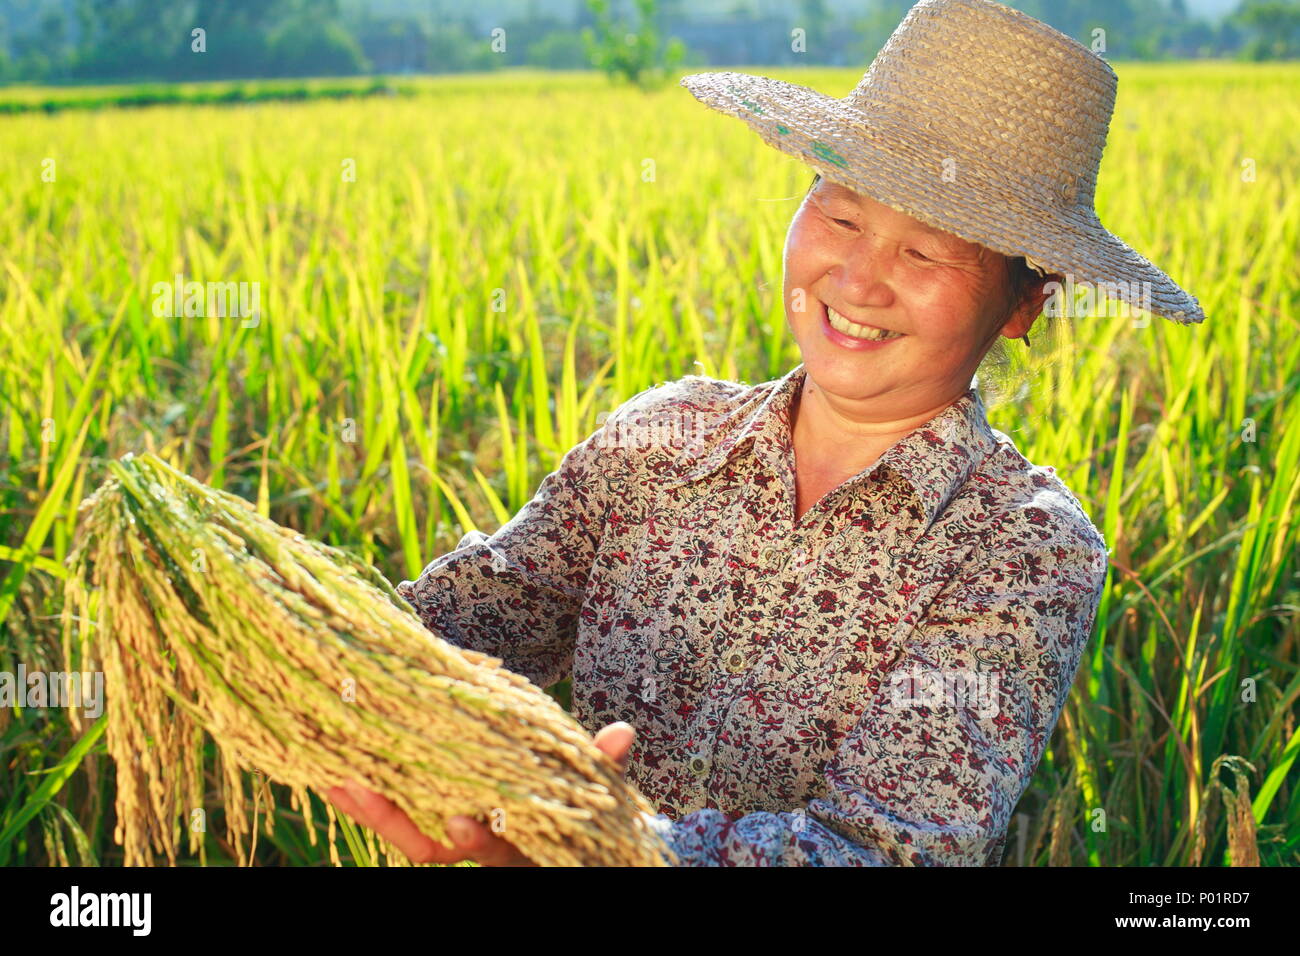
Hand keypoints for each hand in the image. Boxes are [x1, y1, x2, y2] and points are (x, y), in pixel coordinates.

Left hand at [325, 721, 636, 865]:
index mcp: (511, 841)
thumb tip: (624, 733)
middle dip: (388, 816)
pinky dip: (370, 789)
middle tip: (352, 784)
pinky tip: (339, 765)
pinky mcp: (430, 815)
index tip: (458, 820)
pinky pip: (395, 809)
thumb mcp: (588, 792)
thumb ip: (600, 765)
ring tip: (330, 769)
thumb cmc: (574, 813)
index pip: (488, 848)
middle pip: (424, 843)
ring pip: (401, 826)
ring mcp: (449, 832)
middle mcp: (473, 843)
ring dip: (366, 799)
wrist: (567, 843)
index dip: (472, 837)